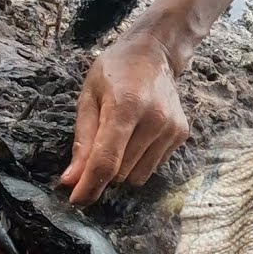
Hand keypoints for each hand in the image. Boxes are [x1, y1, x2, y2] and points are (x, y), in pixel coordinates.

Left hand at [60, 32, 189, 204]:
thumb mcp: (88, 99)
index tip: (75, 200)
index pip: (106, 160)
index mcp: (126, 106)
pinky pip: (152, 167)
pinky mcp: (181, 134)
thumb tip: (71, 180)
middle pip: (119, 173)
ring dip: (120, 169)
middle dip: (100, 172)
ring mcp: (172, 128)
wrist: (153, 53)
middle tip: (94, 150)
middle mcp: (154, 119)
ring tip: (118, 138)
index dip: (89, 186)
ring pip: (136, 177)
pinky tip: (135, 137)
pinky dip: (137, 162)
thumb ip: (81, 142)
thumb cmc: (113, 72)